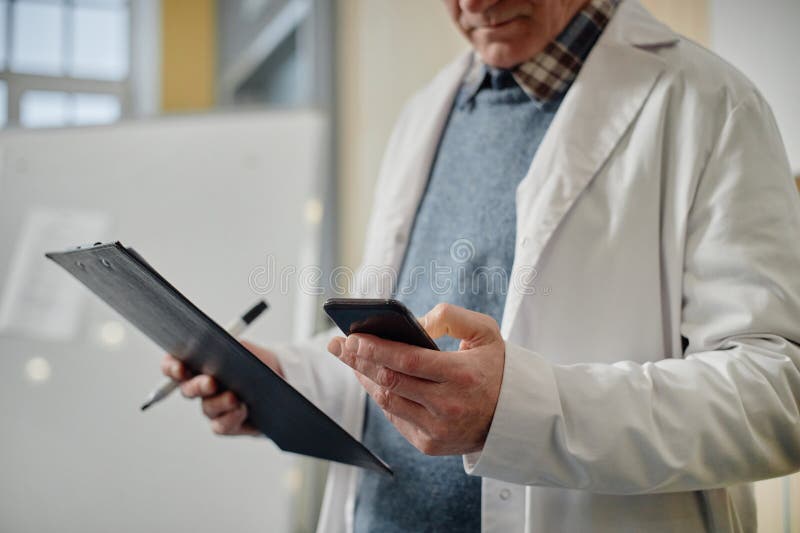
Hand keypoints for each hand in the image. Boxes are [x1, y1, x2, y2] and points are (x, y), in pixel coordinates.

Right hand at [160, 340, 283, 435]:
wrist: (282, 380)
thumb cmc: (257, 360)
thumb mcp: (244, 347)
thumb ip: (228, 343)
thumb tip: (220, 344)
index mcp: (199, 365)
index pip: (174, 366)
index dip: (171, 367)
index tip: (179, 367)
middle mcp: (201, 388)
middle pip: (188, 390)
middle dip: (198, 385)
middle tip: (211, 382)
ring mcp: (213, 407)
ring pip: (207, 408)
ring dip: (219, 402)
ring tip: (234, 397)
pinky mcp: (227, 423)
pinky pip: (220, 426)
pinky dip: (230, 418)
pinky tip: (242, 410)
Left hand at [327, 303, 504, 455]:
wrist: (515, 417)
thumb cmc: (496, 368)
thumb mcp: (486, 331)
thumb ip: (450, 317)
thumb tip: (413, 323)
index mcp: (462, 376)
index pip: (407, 361)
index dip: (375, 349)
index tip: (353, 337)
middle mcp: (448, 406)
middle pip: (389, 381)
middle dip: (358, 361)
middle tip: (338, 344)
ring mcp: (437, 430)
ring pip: (387, 401)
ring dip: (364, 378)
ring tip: (350, 359)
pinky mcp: (429, 445)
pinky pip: (395, 417)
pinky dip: (381, 396)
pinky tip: (371, 378)